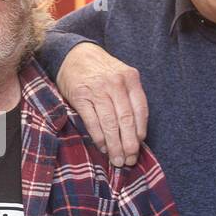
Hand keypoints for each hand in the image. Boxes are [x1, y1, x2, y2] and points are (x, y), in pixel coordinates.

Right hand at [55, 43, 147, 166]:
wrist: (75, 55)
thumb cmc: (101, 70)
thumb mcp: (121, 76)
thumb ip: (129, 98)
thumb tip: (135, 132)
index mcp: (130, 78)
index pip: (140, 110)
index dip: (140, 132)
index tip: (139, 147)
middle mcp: (115, 83)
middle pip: (126, 120)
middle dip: (129, 144)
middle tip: (130, 160)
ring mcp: (97, 90)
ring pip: (110, 123)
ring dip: (114, 145)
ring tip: (117, 160)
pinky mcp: (80, 97)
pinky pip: (92, 121)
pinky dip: (98, 137)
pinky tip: (103, 147)